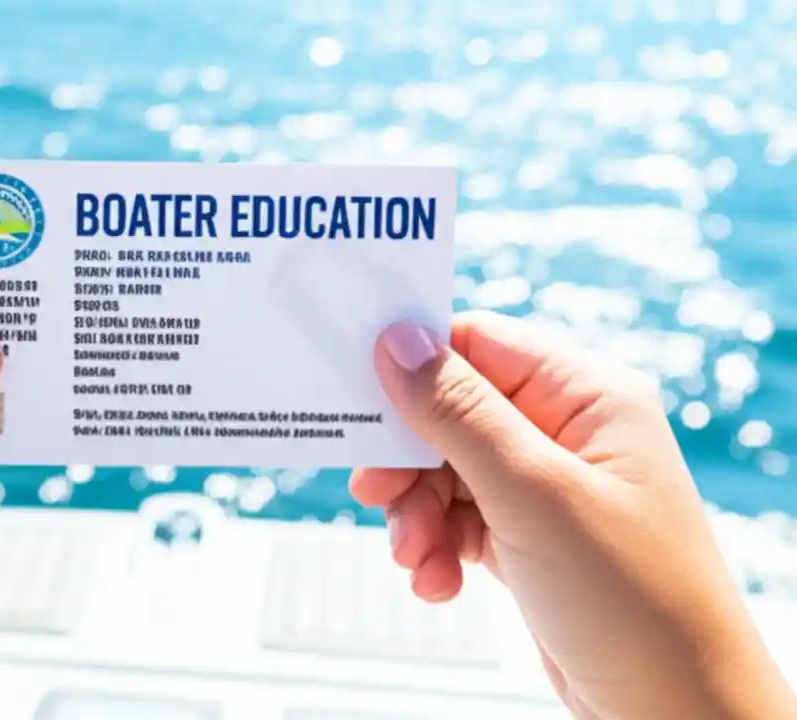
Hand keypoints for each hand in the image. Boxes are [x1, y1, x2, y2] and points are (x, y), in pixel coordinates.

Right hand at [351, 312, 795, 718]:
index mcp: (588, 397)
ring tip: (417, 557)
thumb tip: (400, 341)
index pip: (480, 345)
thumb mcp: (534, 494)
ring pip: (445, 471)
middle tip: (375, 494)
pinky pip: (457, 519)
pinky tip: (438, 581)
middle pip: (451, 412)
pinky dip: (436, 546)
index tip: (361, 399)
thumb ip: (460, 413)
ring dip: (417, 513)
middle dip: (409, 461)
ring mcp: (546, 487)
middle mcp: (568, 433)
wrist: (672, 711)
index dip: (416, 365)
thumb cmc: (636, 601)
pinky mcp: (528, 536)